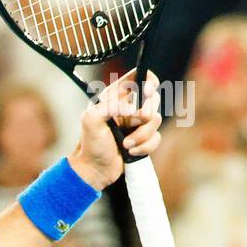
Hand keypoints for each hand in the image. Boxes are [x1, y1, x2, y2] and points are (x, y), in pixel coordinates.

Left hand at [68, 69, 161, 190]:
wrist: (94, 169)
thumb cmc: (90, 144)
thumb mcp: (91, 120)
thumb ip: (109, 106)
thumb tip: (132, 108)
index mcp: (115, 97)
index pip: (138, 76)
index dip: (148, 81)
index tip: (147, 93)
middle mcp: (128, 107)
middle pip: (154, 98)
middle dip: (146, 114)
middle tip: (133, 123)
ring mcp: (137, 123)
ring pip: (156, 120)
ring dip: (141, 135)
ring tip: (125, 144)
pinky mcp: (144, 138)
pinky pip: (156, 138)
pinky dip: (144, 147)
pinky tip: (129, 152)